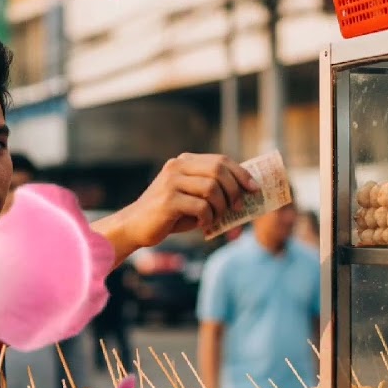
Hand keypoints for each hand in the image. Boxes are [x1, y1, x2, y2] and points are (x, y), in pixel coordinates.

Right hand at [118, 153, 258, 248]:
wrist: (134, 227)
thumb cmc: (168, 215)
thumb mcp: (191, 198)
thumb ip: (212, 191)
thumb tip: (245, 194)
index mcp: (184, 162)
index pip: (220, 160)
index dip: (241, 173)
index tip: (254, 188)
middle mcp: (177, 167)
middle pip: (219, 170)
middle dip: (234, 190)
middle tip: (237, 207)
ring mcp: (171, 182)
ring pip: (212, 188)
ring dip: (221, 207)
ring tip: (215, 219)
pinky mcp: (168, 200)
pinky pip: (201, 207)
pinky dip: (208, 218)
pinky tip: (203, 225)